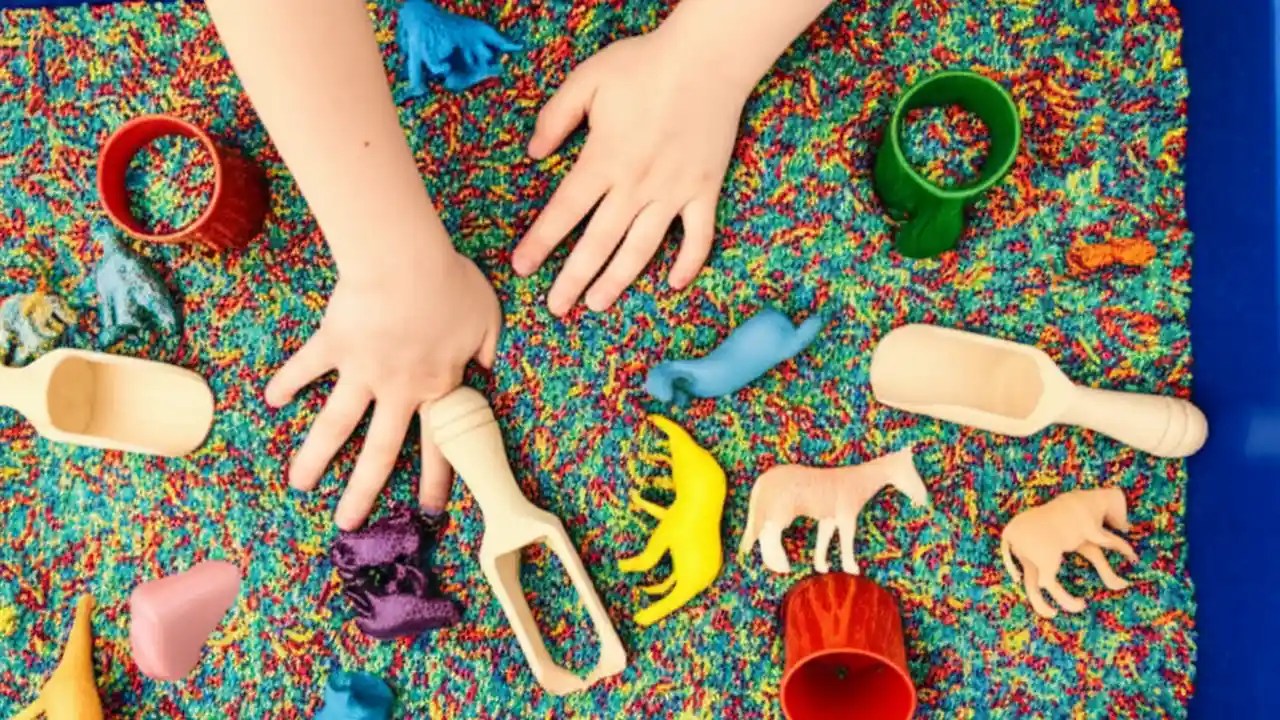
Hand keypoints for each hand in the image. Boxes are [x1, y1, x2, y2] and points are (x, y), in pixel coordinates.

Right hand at [266, 251, 501, 529]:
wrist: (406, 264)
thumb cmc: (451, 287)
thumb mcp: (487, 318)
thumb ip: (487, 347)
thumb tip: (487, 368)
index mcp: (436, 387)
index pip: (439, 445)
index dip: (436, 480)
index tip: (428, 510)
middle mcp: (396, 390)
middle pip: (378, 453)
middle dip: (362, 492)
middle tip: (348, 524)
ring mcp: (361, 371)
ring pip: (334, 426)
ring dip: (313, 458)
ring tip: (298, 484)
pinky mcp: (332, 345)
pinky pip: (306, 367)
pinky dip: (286, 381)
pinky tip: (270, 399)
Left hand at [511, 29, 749, 314]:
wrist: (708, 59)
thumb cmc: (644, 65)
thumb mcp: (587, 80)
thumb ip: (555, 118)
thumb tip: (533, 153)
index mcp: (604, 160)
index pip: (564, 212)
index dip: (540, 242)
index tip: (522, 268)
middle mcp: (637, 185)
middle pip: (599, 243)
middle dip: (574, 279)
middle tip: (556, 308)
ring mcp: (674, 192)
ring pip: (642, 248)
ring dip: (618, 280)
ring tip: (598, 303)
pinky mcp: (705, 191)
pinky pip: (698, 236)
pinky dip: (689, 263)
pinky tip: (674, 284)